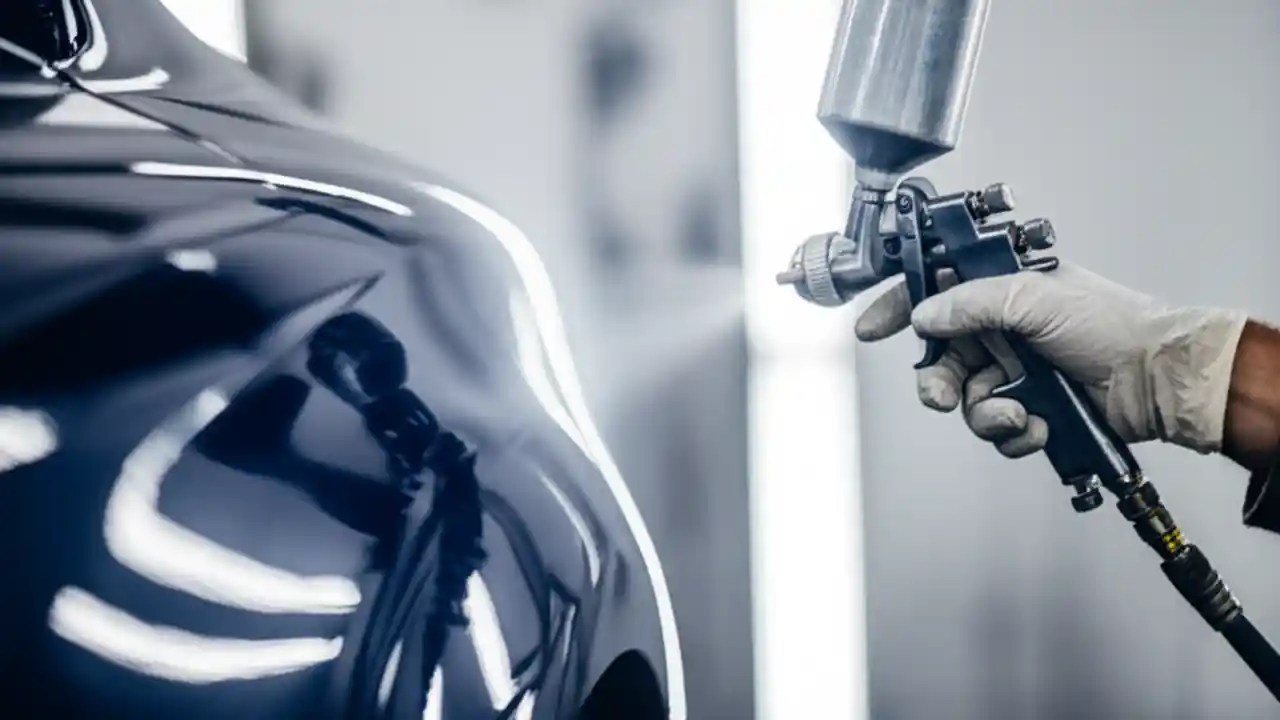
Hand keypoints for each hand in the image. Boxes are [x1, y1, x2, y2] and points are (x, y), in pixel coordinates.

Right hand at [854, 262, 1247, 456]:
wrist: (1158, 379)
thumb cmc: (1113, 325)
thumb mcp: (1033, 297)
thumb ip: (970, 303)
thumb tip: (926, 315)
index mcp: (1003, 291)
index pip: (937, 292)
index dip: (900, 308)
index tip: (872, 328)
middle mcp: (1006, 331)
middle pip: (942, 359)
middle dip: (939, 384)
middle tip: (942, 397)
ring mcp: (1018, 371)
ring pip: (967, 401)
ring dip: (985, 414)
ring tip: (1014, 414)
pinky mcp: (1033, 408)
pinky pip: (996, 429)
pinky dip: (1013, 432)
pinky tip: (1038, 424)